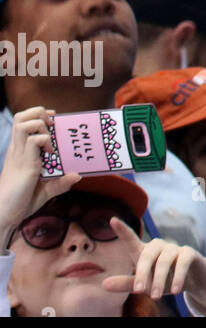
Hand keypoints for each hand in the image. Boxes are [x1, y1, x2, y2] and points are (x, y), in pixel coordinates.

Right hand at [0, 107, 80, 237]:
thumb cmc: (19, 202)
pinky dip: (46, 141)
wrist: (4, 215)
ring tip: (50, 138)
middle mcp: (18, 149)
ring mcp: (19, 154)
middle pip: (21, 116)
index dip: (39, 116)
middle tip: (51, 125)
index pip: (24, 122)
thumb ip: (60, 183)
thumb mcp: (44, 191)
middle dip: (39, 112)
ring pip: (24, 122)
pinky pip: (34, 140)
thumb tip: (77, 176)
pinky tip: (50, 154)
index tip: (53, 124)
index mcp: (20, 151)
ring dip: (41, 124)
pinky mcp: (24, 162)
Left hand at [102, 218, 205, 313]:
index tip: (112, 220)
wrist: (193, 279)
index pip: (132, 240)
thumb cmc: (164, 280)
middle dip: (142, 273)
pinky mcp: (189, 253)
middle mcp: (159, 247)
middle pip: (146, 255)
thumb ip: (126, 284)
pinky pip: (182, 263)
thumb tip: (104, 284)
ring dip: (159, 280)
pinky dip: (177, 278)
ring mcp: (175, 248)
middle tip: (139, 291)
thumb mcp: (145, 284)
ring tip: (155, 296)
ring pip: (163, 262)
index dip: (122, 230)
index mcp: (145, 252)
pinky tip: (174, 291)